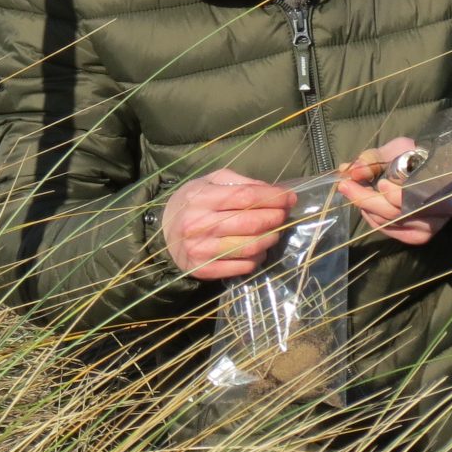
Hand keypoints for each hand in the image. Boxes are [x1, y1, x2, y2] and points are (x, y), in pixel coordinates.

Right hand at [159, 168, 293, 279]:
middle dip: (275, 219)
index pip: (245, 197)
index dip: (272, 198)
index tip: (290, 198)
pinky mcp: (203, 270)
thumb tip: (275, 191)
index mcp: (201, 198)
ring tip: (273, 234)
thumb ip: (241, 182)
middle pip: (250, 223)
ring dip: (270, 240)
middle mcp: (199, 225)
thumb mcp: (210, 182)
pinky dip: (257, 260)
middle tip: (284, 216)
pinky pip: (241, 267)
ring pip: (249, 248)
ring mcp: (201, 250)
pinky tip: (259, 251)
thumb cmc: (191, 202)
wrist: (162, 233)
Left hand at [337, 137, 451, 246]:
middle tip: (345, 185)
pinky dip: (372, 217)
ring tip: (353, 190)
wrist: (439, 177)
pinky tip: (367, 205)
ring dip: (366, 206)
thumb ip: (375, 159)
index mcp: (440, 187)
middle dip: (366, 198)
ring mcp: (426, 229)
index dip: (395, 194)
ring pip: (387, 222)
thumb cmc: (418, 159)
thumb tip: (352, 170)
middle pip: (395, 212)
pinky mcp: (416, 237)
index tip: (375, 182)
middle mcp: (437, 213)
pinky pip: (387, 230)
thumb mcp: (398, 150)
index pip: (414, 197)